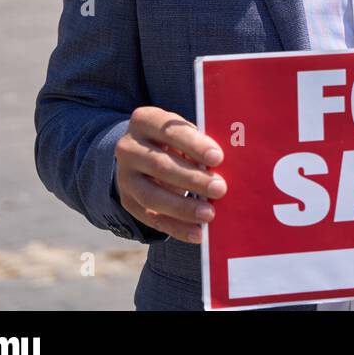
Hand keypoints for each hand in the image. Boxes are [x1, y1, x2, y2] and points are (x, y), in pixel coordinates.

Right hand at [114, 106, 226, 242]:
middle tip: (220, 189)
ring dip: (183, 208)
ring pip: (151, 196)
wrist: (143, 152)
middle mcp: (128, 147)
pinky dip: (176, 228)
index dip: (194, 145)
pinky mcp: (128, 201)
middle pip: (159, 166)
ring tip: (210, 215)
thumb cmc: (177, 139)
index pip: (169, 131)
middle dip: (192, 179)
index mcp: (145, 120)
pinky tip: (198, 234)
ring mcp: (124, 177)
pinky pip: (151, 219)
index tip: (218, 158)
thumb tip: (228, 163)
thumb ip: (201, 143)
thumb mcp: (185, 131)